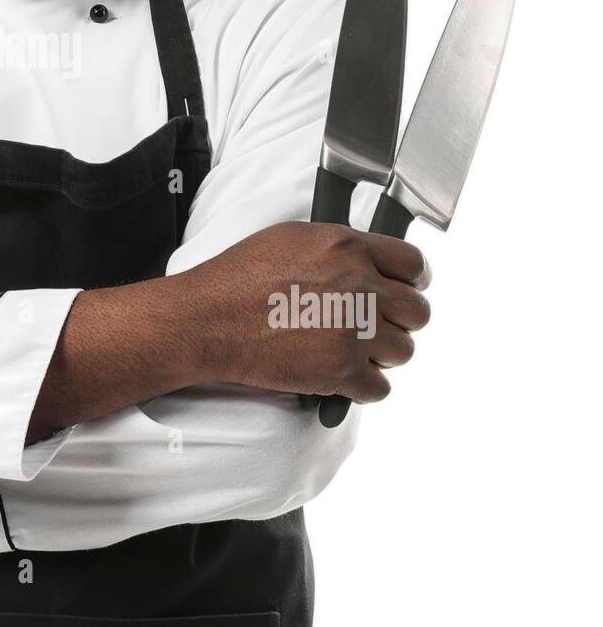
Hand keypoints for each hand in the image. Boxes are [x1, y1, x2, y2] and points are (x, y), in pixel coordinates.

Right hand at [181, 221, 431, 403]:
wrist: (208, 319)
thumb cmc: (238, 278)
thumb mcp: (292, 238)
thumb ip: (340, 247)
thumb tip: (366, 261)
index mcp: (347, 248)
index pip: (415, 263)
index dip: (414, 279)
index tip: (407, 289)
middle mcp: (358, 287)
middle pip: (417, 311)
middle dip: (399, 320)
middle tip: (376, 324)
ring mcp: (352, 331)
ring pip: (404, 351)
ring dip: (382, 354)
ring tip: (351, 349)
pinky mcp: (340, 372)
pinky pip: (380, 388)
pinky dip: (364, 387)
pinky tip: (342, 375)